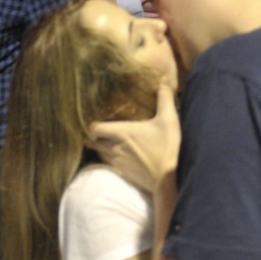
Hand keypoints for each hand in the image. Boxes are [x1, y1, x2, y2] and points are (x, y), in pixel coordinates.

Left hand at [87, 77, 181, 194]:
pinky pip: (109, 164)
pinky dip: (108, 158)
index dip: (91, 124)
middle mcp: (115, 147)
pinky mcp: (124, 173)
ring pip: (100, 153)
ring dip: (100, 147)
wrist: (170, 179)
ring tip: (103, 140)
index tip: (93, 119)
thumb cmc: (168, 148)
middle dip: (92, 137)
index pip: (94, 128)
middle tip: (94, 130)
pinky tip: (116, 154)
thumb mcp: (169, 119)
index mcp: (122, 132)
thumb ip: (164, 99)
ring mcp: (118, 162)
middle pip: (93, 142)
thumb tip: (163, 80)